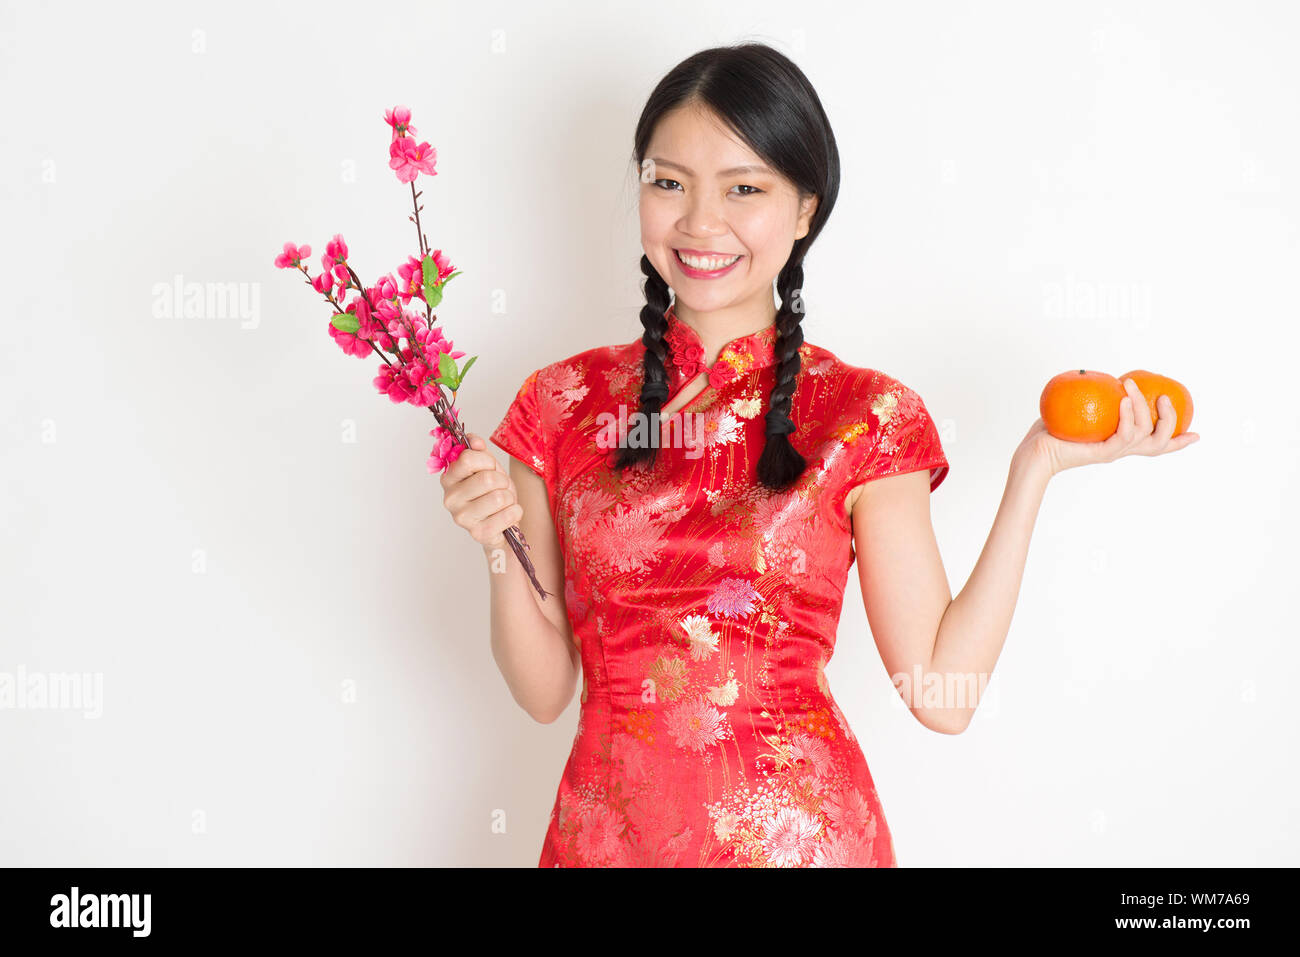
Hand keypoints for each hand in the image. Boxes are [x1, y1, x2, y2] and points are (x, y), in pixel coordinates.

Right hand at [439, 432, 523, 548]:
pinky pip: (508, 514)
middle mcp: (450, 499)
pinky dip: (515, 512)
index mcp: (449, 478)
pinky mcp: (478, 533)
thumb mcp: (487, 467)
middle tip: (500, 487)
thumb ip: (479, 451)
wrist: (501, 523)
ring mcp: (462, 518)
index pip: (468, 459)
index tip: (489, 467)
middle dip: (502, 481)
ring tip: (503, 502)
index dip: (486, 461)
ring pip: (499, 497)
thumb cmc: (492, 493)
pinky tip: (508, 514)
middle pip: (487, 479)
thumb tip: (474, 441)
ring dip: (509, 497)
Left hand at [1018, 377, 1200, 476]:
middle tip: (1167, 398)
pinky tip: (1124, 398)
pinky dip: (1127, 415)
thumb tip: (1102, 376)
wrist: (1034, 453)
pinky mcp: (1102, 453)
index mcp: (1120, 442)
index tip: (1196, 434)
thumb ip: (1095, 397)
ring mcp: (1113, 452)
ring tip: (1132, 385)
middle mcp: (1120, 449)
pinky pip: (1123, 436)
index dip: (1177, 442)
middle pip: (1159, 442)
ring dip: (1143, 406)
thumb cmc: (1052, 430)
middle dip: (1170, 420)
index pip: (1155, 444)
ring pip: (1144, 433)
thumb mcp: (1078, 409)